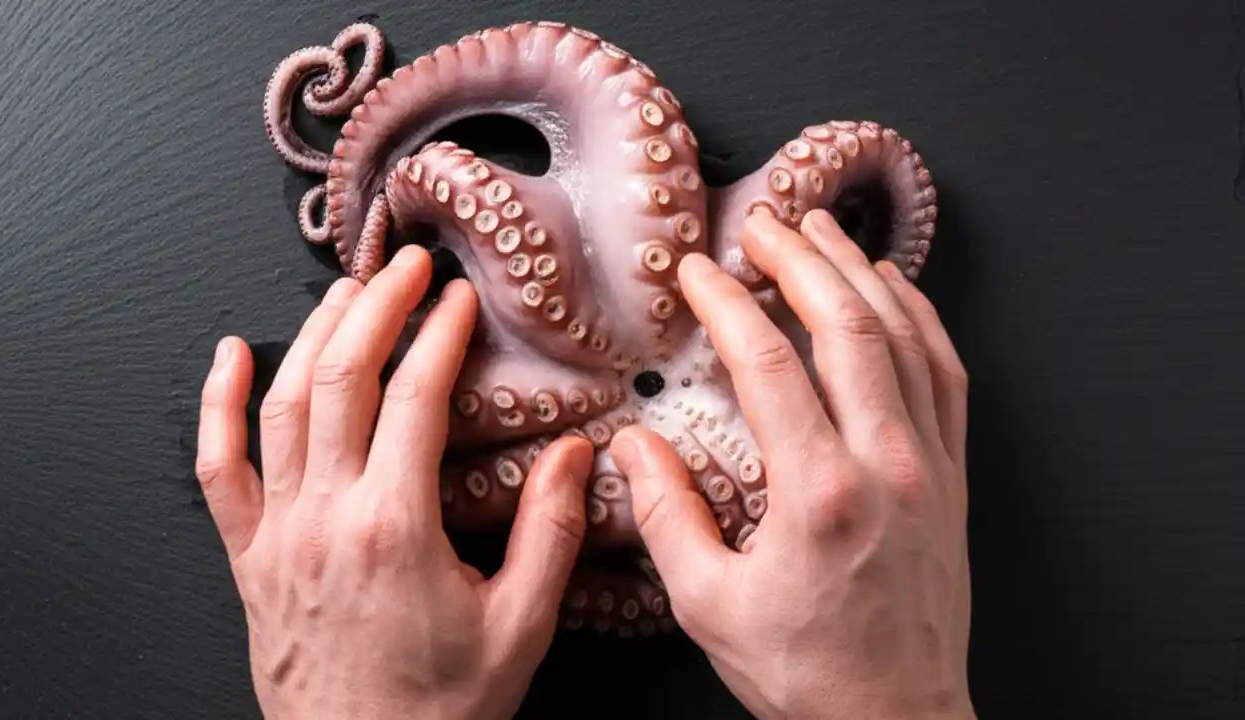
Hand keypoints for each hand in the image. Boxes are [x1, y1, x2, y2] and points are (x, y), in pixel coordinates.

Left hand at [195, 246, 594, 719]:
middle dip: (376, 307)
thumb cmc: (437, 710)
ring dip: (314, 335)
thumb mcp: (520, 628)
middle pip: (342, 379)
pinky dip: (216, 404)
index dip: (439, 333)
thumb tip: (575, 455)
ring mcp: (277, 535)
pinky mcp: (248, 557)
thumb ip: (549, 535)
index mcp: (395, 528)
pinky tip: (229, 354)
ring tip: (346, 290)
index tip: (457, 297)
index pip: (416, 396)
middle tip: (405, 264)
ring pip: (281, 406)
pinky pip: (216, 467)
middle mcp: (326, 519)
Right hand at [610, 210, 974, 719]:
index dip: (727, 304)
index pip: (767, 362)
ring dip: (861, 274)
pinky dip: (920, 321)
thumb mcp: (708, 605)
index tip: (698, 274)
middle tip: (765, 224)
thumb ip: (667, 515)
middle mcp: (885, 464)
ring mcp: (930, 466)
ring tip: (824, 233)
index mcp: (818, 492)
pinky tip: (895, 294)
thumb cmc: (805, 672)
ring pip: (904, 338)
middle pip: (847, 326)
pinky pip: (946, 375)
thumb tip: (633, 445)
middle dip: (801, 260)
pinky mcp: (953, 479)